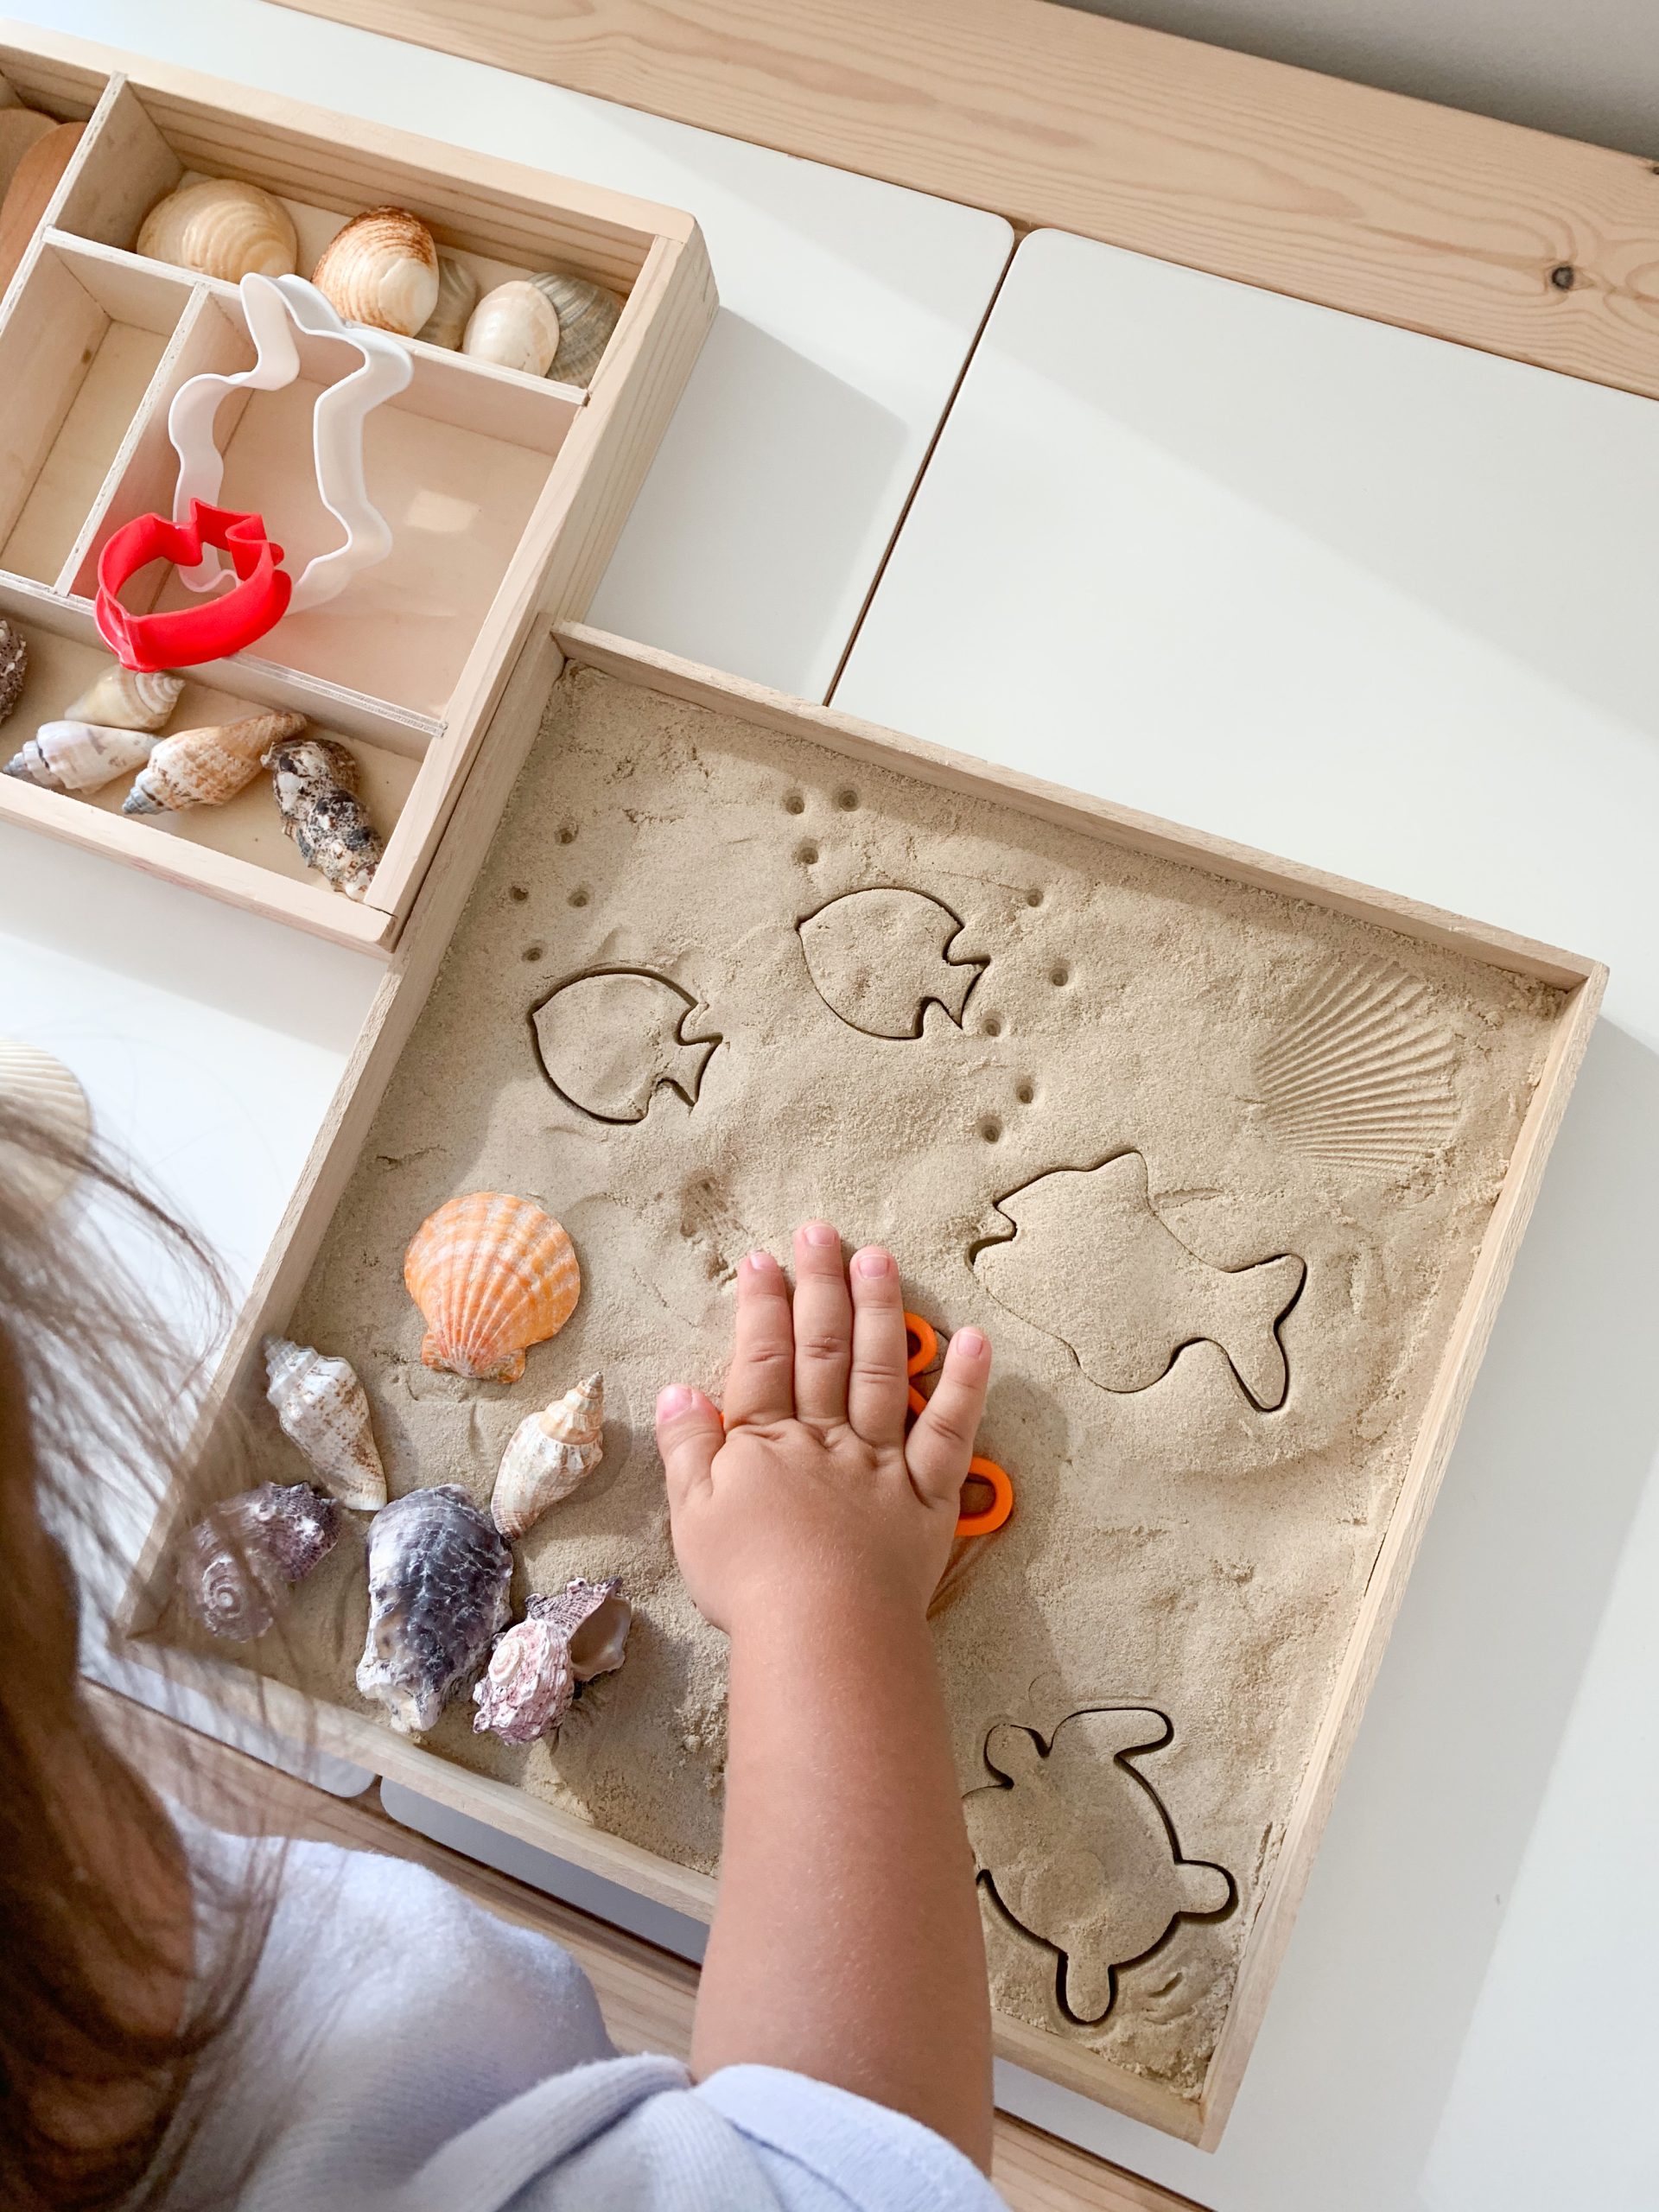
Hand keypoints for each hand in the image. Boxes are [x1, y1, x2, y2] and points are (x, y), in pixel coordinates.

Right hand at [655, 1223, 991, 1635]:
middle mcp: (826, 1437)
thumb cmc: (749, 1582)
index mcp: (766, 1442)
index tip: (763, 1260)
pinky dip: (965, 1386)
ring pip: (882, 1372)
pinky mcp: (928, 1499)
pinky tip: (975, 1341)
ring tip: (879, 1259)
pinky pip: (951, 1435)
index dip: (761, 1305)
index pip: (761, 1356)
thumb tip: (676, 1390)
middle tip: (822, 1232)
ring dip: (881, 1311)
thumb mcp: (693, 1516)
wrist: (823, 1634)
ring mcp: (881, 1463)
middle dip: (821, 1285)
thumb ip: (687, 1448)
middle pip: (823, 1348)